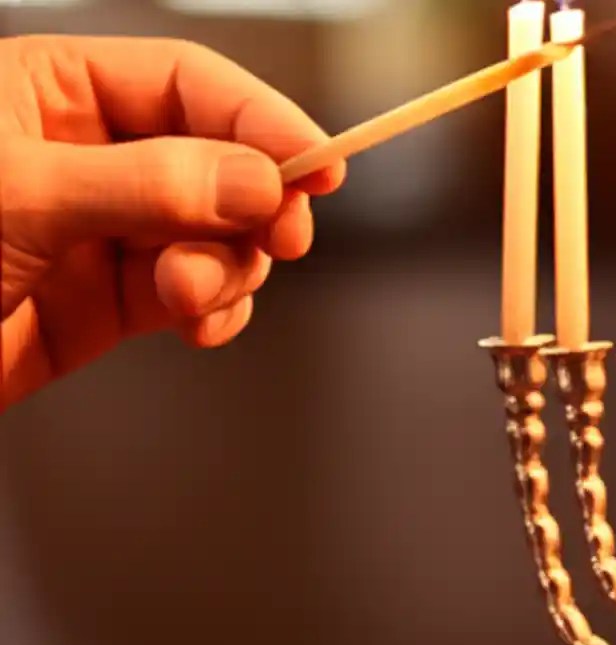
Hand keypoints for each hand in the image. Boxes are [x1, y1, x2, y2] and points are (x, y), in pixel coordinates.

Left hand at [1, 36, 344, 409]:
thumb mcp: (20, 197)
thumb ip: (148, 183)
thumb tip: (258, 179)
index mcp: (55, 93)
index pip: (190, 85)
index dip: (263, 119)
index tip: (321, 162)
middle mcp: (93, 156)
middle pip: (222, 160)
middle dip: (255, 203)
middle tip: (282, 235)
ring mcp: (106, 230)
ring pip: (218, 233)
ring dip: (226, 267)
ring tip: (189, 296)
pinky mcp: (111, 300)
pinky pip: (197, 292)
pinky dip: (216, 309)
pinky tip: (201, 324)